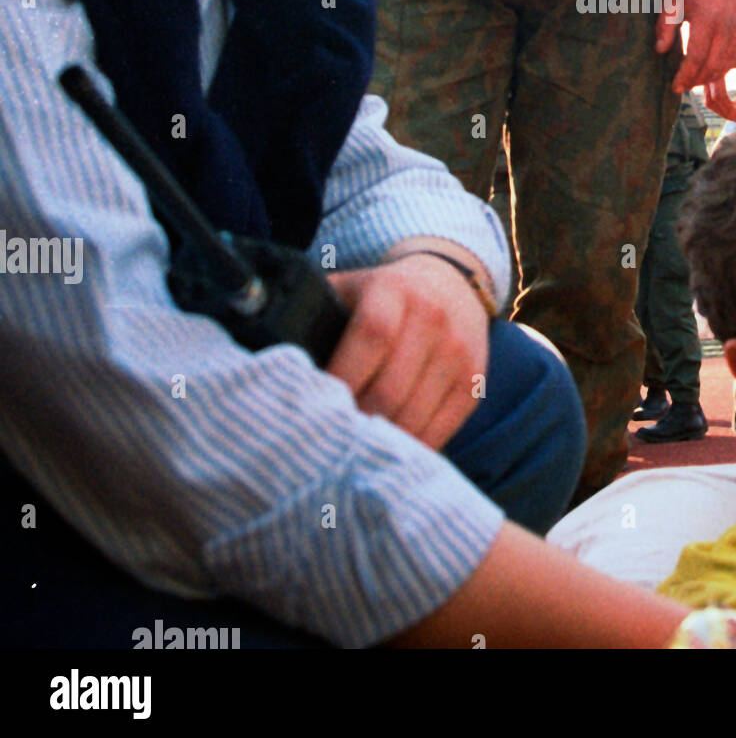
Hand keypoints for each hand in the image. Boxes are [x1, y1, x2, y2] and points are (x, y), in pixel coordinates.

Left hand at [326, 251, 489, 449]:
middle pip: (391, 388)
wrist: (451, 283)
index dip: (343, 375)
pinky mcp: (473, 383)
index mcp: (395, 290)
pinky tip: (383, 452)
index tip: (314, 405)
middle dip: (354, 422)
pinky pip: (439, 430)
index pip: (372, 335)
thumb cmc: (383, 294)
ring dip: (379, 442)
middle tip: (325, 441)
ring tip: (349, 454)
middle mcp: (434, 318)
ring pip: (414, 417)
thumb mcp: (351, 287)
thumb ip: (312, 310)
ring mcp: (458, 353)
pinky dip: (409, 449)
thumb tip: (260, 349)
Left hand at [656, 0, 735, 121]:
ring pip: (726, 68)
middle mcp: (726, 30)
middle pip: (712, 67)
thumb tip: (660, 50)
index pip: (697, 56)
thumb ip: (665, 26)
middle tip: (683, 86)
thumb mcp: (672, 0)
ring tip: (696, 83)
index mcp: (707, 21)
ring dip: (711, 80)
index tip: (676, 86)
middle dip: (696, 81)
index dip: (686, 75)